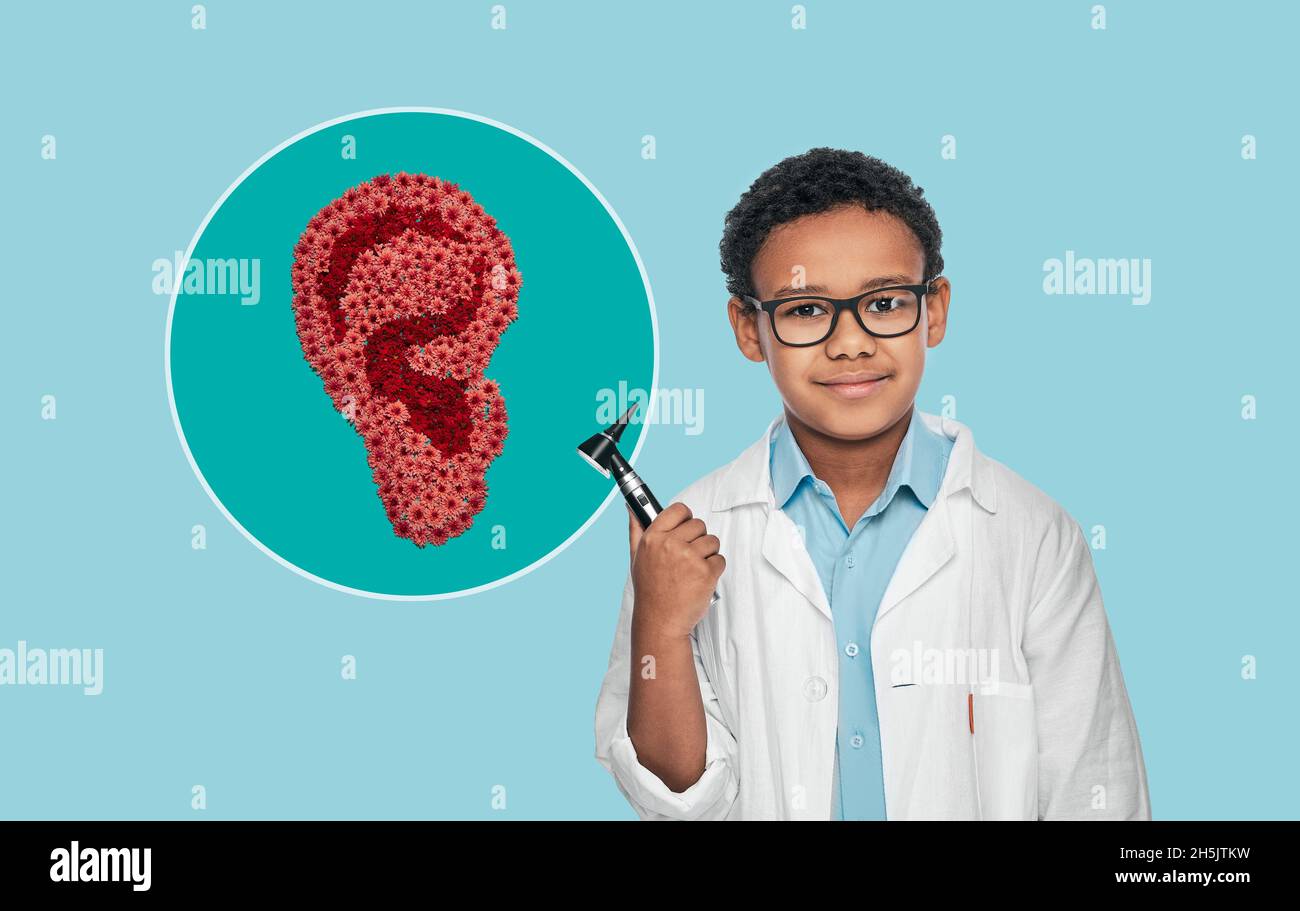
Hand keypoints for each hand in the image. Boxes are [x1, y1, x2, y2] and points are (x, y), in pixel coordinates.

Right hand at [627, 501, 724, 639]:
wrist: (660, 622)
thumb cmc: (650, 591)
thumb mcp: (636, 558)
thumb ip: (636, 530)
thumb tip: (633, 507)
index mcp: (653, 538)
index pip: (678, 510)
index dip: (686, 518)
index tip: (686, 527)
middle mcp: (670, 544)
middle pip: (699, 524)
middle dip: (698, 539)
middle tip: (689, 557)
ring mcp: (689, 558)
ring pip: (712, 541)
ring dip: (708, 554)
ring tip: (694, 570)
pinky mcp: (706, 572)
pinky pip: (720, 559)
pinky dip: (714, 570)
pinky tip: (700, 580)